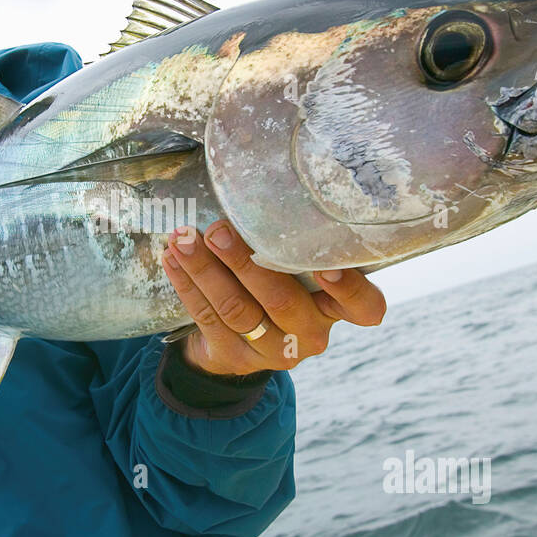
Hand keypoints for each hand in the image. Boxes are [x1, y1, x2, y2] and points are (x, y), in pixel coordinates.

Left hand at [160, 221, 385, 376]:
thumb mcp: (299, 270)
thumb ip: (296, 242)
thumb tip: (267, 180)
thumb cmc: (281, 285)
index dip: (348, 290)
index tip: (327, 267)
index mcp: (337, 310)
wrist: (244, 342)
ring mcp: (272, 350)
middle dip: (245, 262)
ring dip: (205, 270)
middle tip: (218, 231)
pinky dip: (187, 284)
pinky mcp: (235, 356)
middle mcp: (311, 335)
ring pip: (236, 309)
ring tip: (183, 239)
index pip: (363, 307)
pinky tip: (172, 258)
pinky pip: (207, 318)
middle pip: (280, 301)